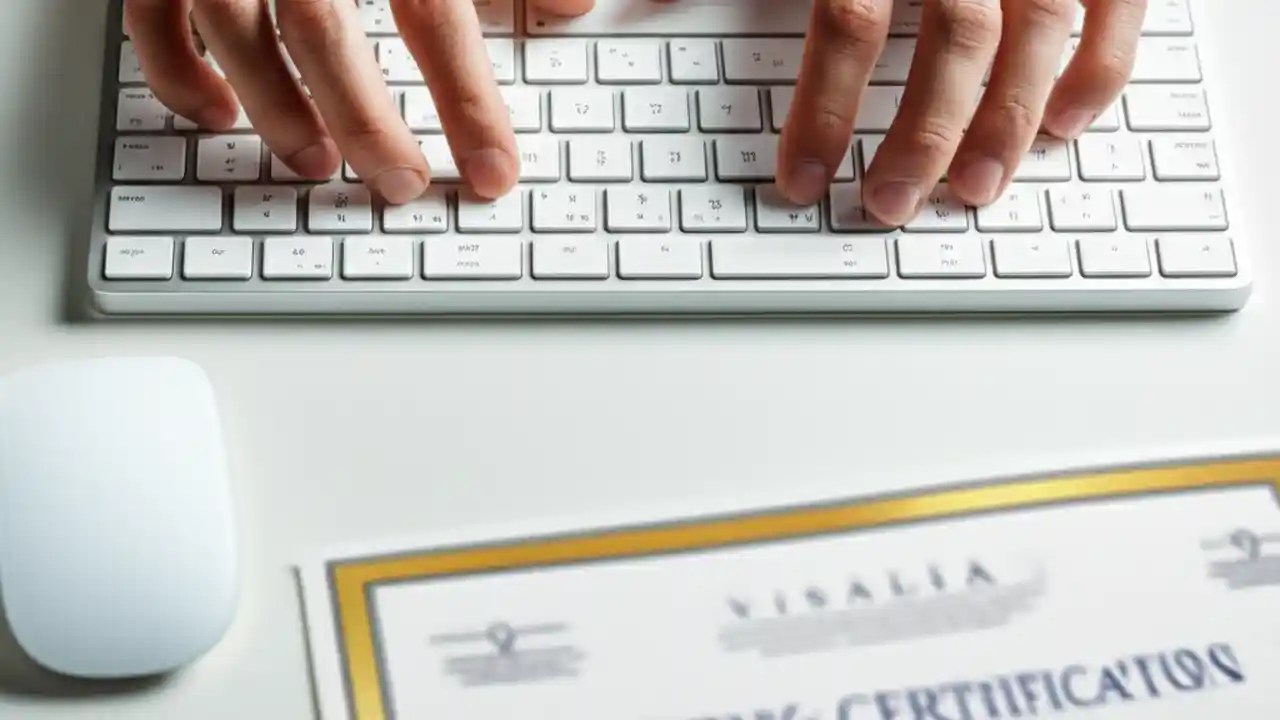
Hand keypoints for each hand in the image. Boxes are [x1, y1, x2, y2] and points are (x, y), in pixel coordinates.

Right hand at [123, 0, 591, 203]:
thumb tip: (568, 6)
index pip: (433, 9)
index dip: (467, 98)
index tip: (494, 171)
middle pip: (322, 21)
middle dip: (366, 118)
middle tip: (403, 185)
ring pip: (228, 16)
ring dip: (271, 102)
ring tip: (316, 162)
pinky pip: (148, 3)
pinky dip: (174, 66)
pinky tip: (217, 112)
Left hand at [777, 0, 1146, 223]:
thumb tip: (644, 3)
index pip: (850, 19)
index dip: (824, 109)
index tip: (804, 179)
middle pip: (955, 35)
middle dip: (924, 133)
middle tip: (891, 203)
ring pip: (1037, 26)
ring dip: (1009, 117)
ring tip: (974, 189)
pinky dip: (1098, 64)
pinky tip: (1063, 124)